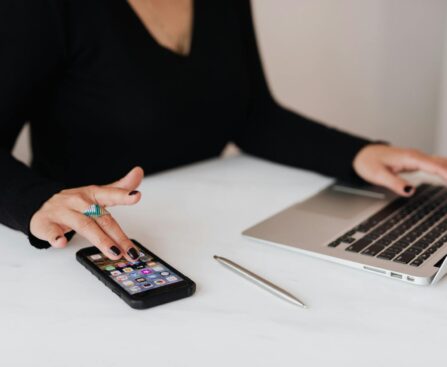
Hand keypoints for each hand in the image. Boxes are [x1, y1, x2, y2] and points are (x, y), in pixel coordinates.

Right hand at [30, 166, 144, 260]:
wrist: (40, 204)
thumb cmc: (75, 203)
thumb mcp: (97, 193)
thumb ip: (120, 187)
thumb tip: (139, 172)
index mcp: (92, 194)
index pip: (110, 194)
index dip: (123, 195)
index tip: (136, 196)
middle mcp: (79, 202)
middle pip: (101, 218)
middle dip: (118, 236)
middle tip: (131, 251)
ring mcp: (62, 212)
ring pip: (83, 225)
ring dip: (100, 240)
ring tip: (114, 252)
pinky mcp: (45, 224)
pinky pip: (51, 231)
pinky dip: (55, 237)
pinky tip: (61, 242)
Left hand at [353, 144, 446, 195]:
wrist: (361, 154)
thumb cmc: (368, 162)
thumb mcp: (378, 175)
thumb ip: (395, 183)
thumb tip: (411, 191)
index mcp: (410, 157)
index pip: (435, 166)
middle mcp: (417, 156)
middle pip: (443, 163)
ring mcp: (418, 158)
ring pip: (442, 163)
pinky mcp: (417, 162)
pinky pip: (437, 165)